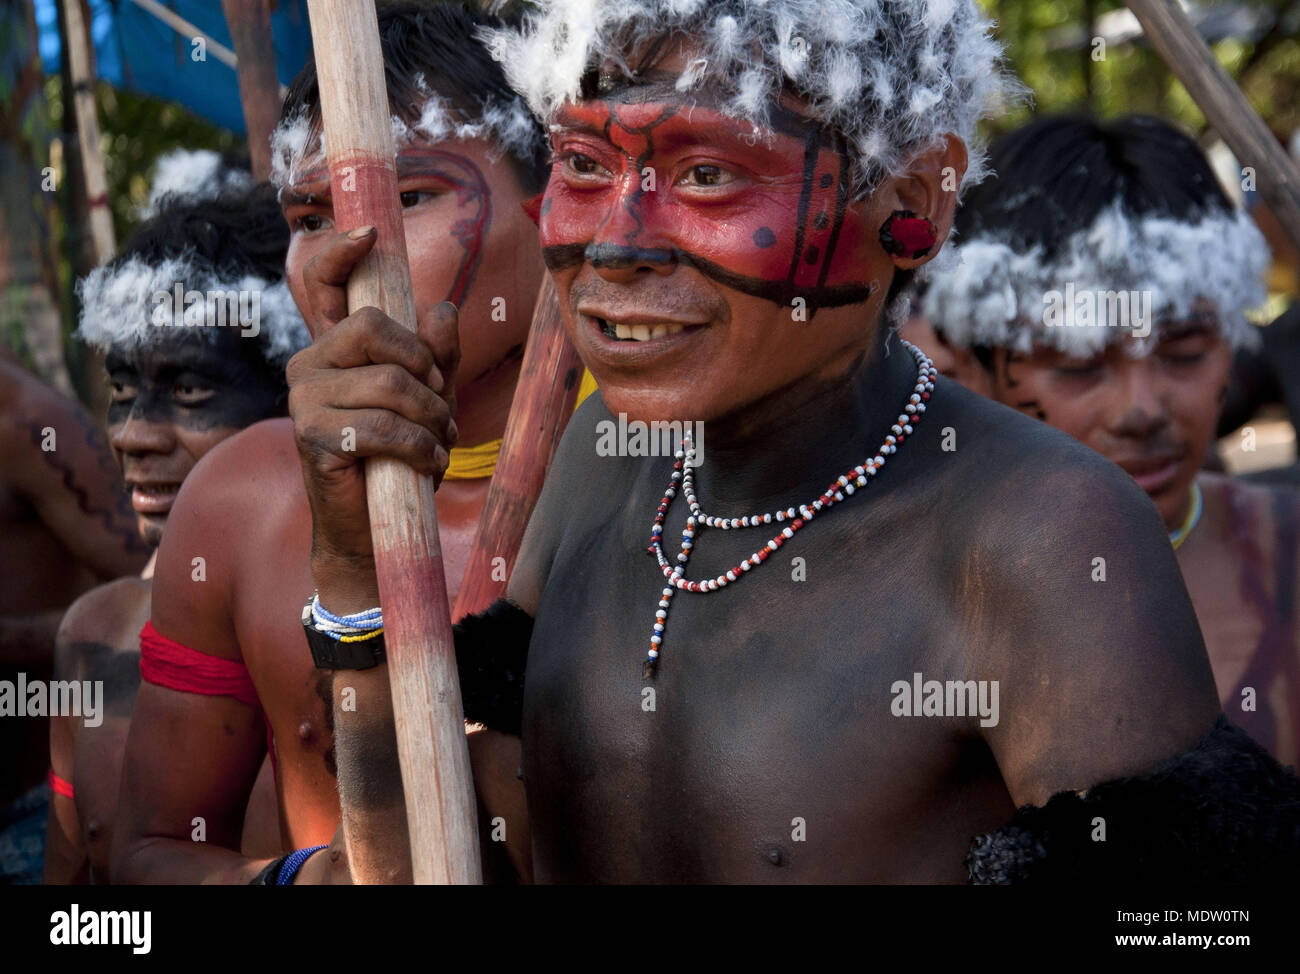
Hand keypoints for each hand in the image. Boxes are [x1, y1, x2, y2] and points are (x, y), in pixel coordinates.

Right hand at [287, 226, 460, 583]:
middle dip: (424, 368)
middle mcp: (309, 364)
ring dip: (431, 417)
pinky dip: (421, 446)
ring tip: (440, 442)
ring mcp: (304, 399)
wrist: (370, 528)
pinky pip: (384, 426)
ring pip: (389, 384)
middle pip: (375, 328)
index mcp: (333, 348)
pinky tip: (430, 463)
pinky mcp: (313, 436)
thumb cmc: (397, 457)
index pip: (322, 284)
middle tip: (441, 406)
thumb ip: (435, 357)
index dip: (341, 254)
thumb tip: (444, 310)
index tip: (369, 234)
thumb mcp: (427, 399)